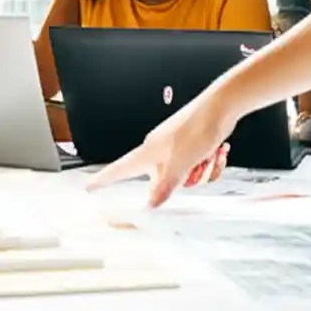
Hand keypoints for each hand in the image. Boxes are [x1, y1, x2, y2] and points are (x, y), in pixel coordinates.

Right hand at [87, 93, 236, 206]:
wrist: (221, 106)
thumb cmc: (198, 127)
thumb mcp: (180, 164)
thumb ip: (164, 187)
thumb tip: (151, 204)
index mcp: (148, 153)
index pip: (120, 169)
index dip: (104, 179)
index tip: (90, 186)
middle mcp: (160, 150)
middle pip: (164, 182)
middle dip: (186, 180)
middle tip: (194, 168)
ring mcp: (176, 148)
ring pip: (187, 176)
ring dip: (203, 170)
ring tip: (208, 155)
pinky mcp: (192, 146)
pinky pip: (199, 166)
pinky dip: (211, 162)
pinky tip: (217, 151)